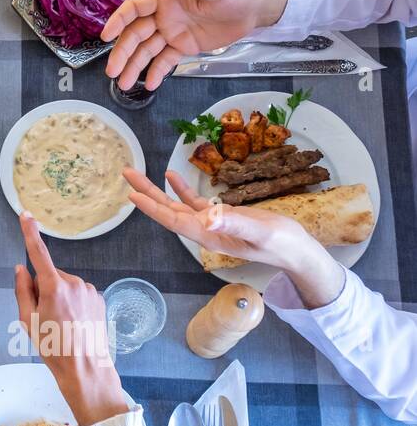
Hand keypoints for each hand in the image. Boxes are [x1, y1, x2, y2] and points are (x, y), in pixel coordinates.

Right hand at [15, 212, 126, 425]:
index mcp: (53, 288)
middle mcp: (74, 284)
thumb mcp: (27, 321)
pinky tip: (74, 323)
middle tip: (44, 316)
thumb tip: (21, 269)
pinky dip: (73, 303)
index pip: (38, 253)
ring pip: (65, 285)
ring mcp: (89, 291)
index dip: (30, 232)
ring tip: (61, 324)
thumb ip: (22, 291)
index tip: (26, 215)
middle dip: (44, 288)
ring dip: (60, 297)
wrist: (85, 369)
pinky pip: (79, 293)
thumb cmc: (54, 348)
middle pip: (50, 276)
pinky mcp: (99, 298)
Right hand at [100, 0, 289, 89]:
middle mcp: (164, 16)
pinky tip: (149, 85)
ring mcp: (173, 33)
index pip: (135, 9)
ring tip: (123, 84)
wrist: (256, 9)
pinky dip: (157, 72)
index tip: (106, 36)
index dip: (118, 21)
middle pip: (136, 35)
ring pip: (147, 51)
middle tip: (111, 71)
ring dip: (134, 67)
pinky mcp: (184, 47)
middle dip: (122, 53)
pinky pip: (166, 61)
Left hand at [123, 168, 342, 306]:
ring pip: (177, 206)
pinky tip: (172, 176)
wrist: (298, 251)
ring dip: (158, 191)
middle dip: (146, 193)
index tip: (132, 195)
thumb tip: (208, 216)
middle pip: (168, 212)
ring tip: (138, 174)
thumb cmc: (282, 244)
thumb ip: (235, 222)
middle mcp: (204, 231)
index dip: (152, 208)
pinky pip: (194, 202)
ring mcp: (211, 225)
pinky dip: (182, 190)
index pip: (174, 221)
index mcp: (209, 235)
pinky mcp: (221, 218)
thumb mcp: (261, 231)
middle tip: (127, 174)